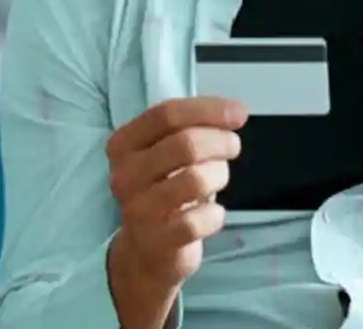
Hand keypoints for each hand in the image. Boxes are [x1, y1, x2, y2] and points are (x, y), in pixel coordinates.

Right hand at [105, 97, 246, 290]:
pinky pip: (198, 220)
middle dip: (220, 142)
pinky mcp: (156, 241)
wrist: (144, 251)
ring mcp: (138, 209)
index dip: (208, 110)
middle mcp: (125, 175)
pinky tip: (211, 214)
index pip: (167, 114)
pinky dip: (215, 215)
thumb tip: (234, 112)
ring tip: (217, 180)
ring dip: (219, 176)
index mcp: (124, 144)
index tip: (238, 113)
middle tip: (233, 147)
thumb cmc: (163, 190)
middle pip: (185, 144)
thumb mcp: (166, 153)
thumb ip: (190, 128)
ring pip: (196, 179)